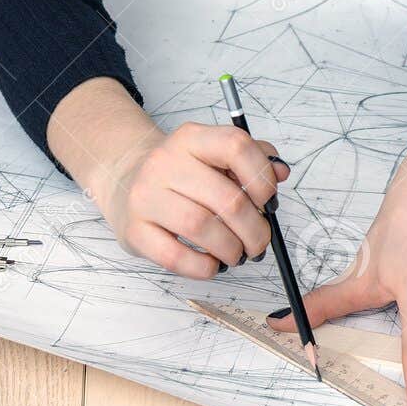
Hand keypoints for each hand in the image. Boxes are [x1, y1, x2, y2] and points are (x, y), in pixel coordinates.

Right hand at [90, 121, 289, 278]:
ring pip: (201, 227)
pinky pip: (175, 257)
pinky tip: (212, 263)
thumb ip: (252, 157)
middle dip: (254, 230)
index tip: (267, 200)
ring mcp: (146, 196)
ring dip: (231, 250)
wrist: (124, 179)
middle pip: (226, 199)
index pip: (236, 145)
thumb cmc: (181, 173)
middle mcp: (165, 162)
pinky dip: (203, 267)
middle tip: (258, 243)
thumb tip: (281, 172)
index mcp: (191, 138)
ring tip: (236, 254)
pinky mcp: (135, 230)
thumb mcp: (213, 153)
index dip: (262, 176)